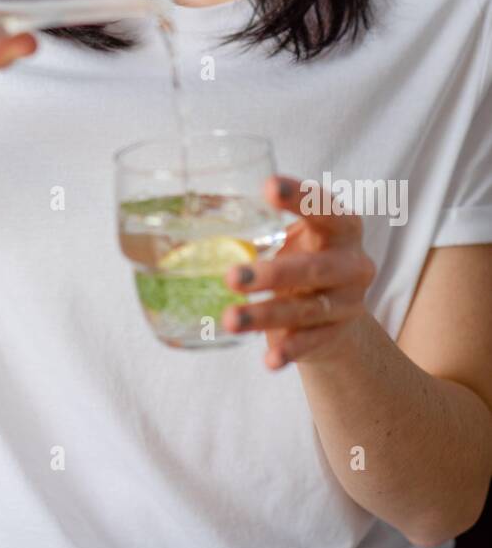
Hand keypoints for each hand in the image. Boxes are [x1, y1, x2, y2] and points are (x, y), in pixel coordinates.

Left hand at [221, 176, 376, 370]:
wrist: (338, 313)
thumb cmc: (304, 257)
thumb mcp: (296, 236)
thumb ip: (264, 225)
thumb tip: (194, 217)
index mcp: (343, 227)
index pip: (325, 208)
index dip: (299, 197)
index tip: (268, 186)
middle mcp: (352, 264)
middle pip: (314, 268)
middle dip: (272, 274)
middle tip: (232, 276)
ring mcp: (349, 302)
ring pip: (306, 309)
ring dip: (265, 315)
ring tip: (230, 319)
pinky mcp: (337, 334)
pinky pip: (311, 343)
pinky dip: (289, 350)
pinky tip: (269, 360)